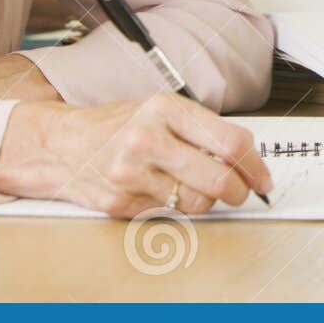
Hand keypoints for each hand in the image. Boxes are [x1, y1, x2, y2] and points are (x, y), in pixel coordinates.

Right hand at [0, 93, 273, 217]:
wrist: (60, 145)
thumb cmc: (117, 126)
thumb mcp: (161, 111)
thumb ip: (202, 130)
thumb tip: (247, 158)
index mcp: (165, 109)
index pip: (230, 142)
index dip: (255, 165)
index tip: (263, 177)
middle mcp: (147, 139)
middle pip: (219, 178)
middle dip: (239, 191)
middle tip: (241, 192)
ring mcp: (131, 173)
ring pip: (196, 202)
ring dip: (206, 201)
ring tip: (194, 187)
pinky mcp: (119, 202)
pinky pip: (168, 214)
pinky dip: (173, 206)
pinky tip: (161, 190)